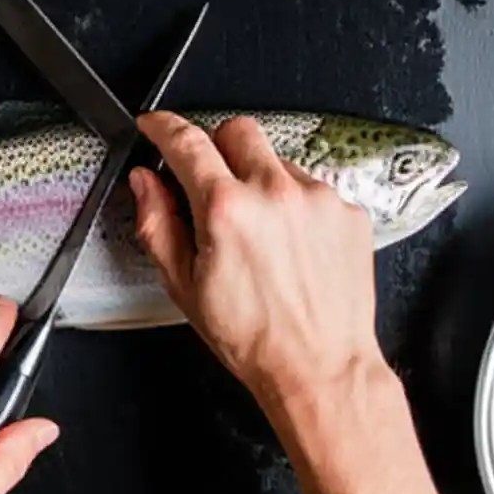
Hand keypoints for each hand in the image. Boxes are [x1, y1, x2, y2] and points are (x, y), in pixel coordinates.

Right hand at [130, 111, 383, 403]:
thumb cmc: (254, 339)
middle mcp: (274, 193)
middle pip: (237, 130)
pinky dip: (295, 205)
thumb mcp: (184, 286)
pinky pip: (312, 188)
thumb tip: (146, 183)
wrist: (319, 368)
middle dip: (216, 148)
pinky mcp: (348, 212)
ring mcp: (317, 199)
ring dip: (259, 181)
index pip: (186, 141)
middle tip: (210, 183)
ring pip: (277, 160)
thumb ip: (157, 223)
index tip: (155, 126)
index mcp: (226, 209)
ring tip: (259, 234)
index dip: (162, 126)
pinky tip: (290, 246)